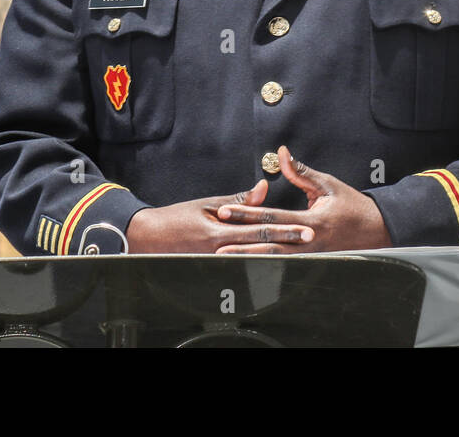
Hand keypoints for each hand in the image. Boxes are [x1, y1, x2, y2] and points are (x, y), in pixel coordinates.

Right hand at [125, 178, 315, 252]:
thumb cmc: (177, 218)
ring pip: (253, 260)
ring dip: (277, 256)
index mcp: (220, 231)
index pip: (260, 230)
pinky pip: (238, 267)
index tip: (306, 228)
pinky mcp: (211, 269)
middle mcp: (220, 249)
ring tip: (300, 253)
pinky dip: (256, 265)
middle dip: (288, 243)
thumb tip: (263, 188)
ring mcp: (216, 262)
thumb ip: (238, 200)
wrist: (147, 238)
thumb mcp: (208, 204)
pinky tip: (272, 265)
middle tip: (311, 239)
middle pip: (261, 246)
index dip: (285, 229)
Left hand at [213, 146, 392, 253]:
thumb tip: (282, 154)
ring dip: (249, 258)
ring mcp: (311, 256)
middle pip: (269, 243)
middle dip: (240, 241)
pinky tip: (248, 267)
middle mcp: (309, 241)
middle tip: (216, 241)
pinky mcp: (312, 263)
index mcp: (312, 220)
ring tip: (225, 258)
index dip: (247, 214)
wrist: (376, 229)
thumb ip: (301, 172)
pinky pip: (284, 266)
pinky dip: (265, 266)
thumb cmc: (352, 205)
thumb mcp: (327, 184)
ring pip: (274, 259)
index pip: (272, 216)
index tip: (225, 211)